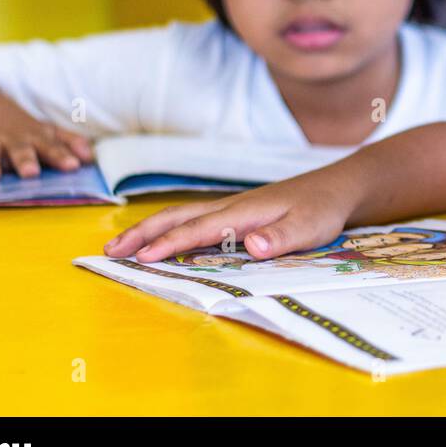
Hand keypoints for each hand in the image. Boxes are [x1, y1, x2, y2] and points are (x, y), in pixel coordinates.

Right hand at [0, 110, 92, 179]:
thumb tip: (91, 157)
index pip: (51, 147)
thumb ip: (69, 143)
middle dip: (25, 160)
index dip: (61, 156)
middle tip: (31, 173)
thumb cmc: (20, 126)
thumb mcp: (45, 131)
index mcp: (33, 137)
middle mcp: (11, 139)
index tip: (73, 166)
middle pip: (20, 149)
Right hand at [103, 177, 353, 263]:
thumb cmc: (322, 210)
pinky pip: (193, 219)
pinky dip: (168, 228)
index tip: (141, 258)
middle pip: (178, 217)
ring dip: (149, 229)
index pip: (199, 229)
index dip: (170, 244)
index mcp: (244, 212)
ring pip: (181, 216)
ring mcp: (231, 208)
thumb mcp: (310, 228)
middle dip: (142, 233)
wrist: (335, 188)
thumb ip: (281, 237)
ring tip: (120, 246)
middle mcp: (231, 207)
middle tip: (110, 251)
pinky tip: (159, 240)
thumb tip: (250, 244)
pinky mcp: (235, 213)